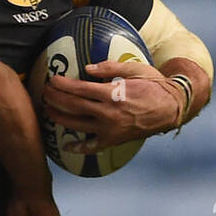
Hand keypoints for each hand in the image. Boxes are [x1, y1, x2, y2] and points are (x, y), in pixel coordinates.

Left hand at [41, 59, 184, 151]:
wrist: (171, 107)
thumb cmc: (154, 84)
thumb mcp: (135, 69)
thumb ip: (110, 67)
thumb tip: (87, 68)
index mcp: (112, 94)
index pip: (79, 89)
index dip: (62, 85)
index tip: (52, 80)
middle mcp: (108, 113)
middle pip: (73, 106)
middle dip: (55, 98)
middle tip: (44, 92)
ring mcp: (109, 129)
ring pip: (77, 125)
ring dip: (59, 118)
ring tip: (47, 110)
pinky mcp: (113, 140)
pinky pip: (92, 146)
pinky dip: (78, 147)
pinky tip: (67, 145)